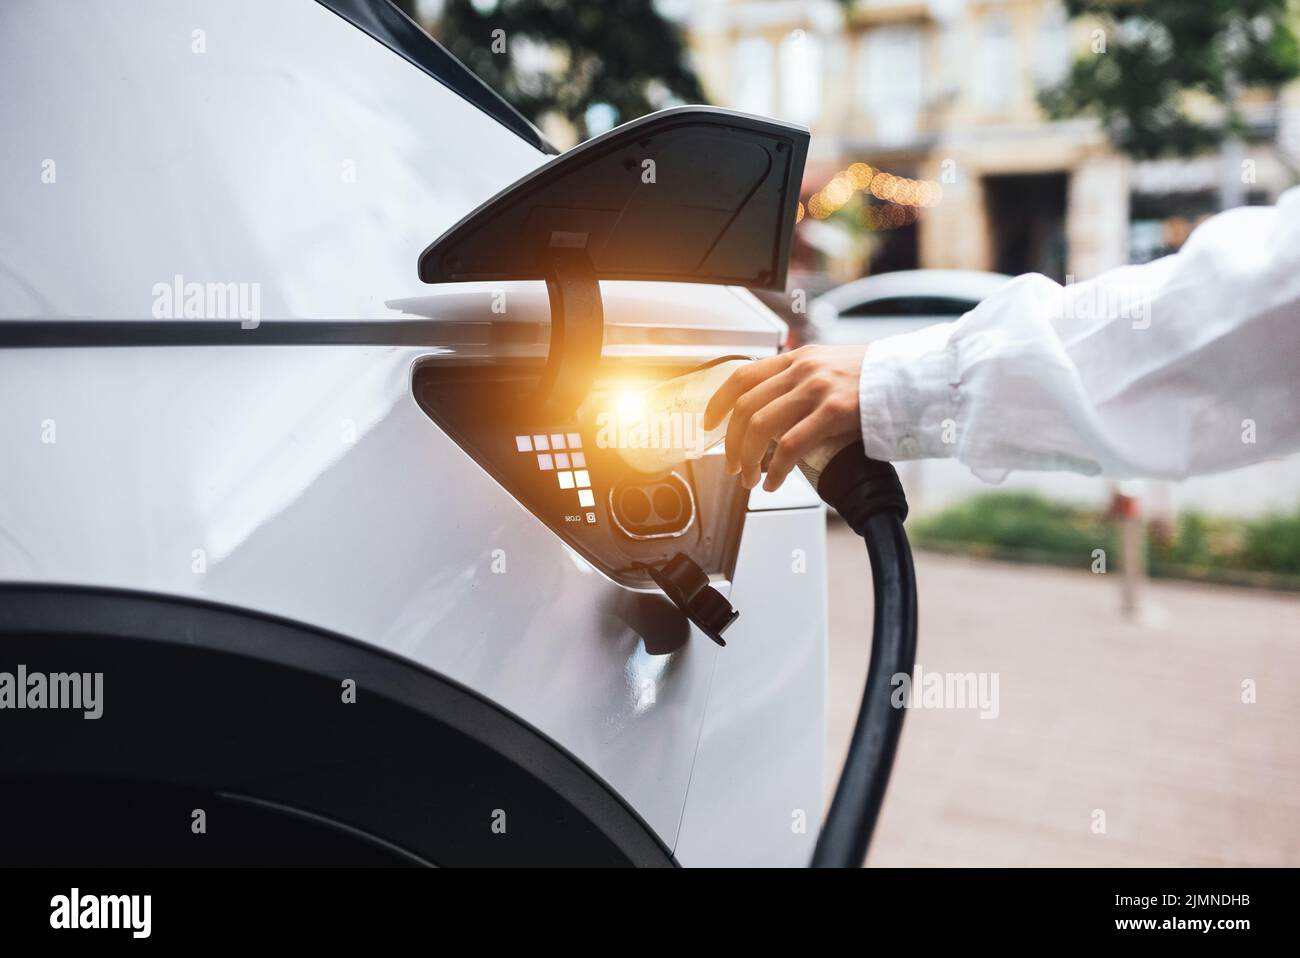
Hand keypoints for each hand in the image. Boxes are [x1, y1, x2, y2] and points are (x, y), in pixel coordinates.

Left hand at [703, 345, 865, 491]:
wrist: (913, 375)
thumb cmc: (874, 379)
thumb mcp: (829, 368)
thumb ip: (800, 383)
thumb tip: (773, 414)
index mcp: (797, 358)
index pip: (741, 377)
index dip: (718, 403)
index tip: (710, 424)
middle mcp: (803, 370)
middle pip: (746, 407)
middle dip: (731, 442)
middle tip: (732, 465)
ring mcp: (818, 389)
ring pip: (761, 426)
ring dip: (748, 459)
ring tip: (751, 479)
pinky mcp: (835, 411)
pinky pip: (791, 445)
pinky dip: (776, 470)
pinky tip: (775, 482)